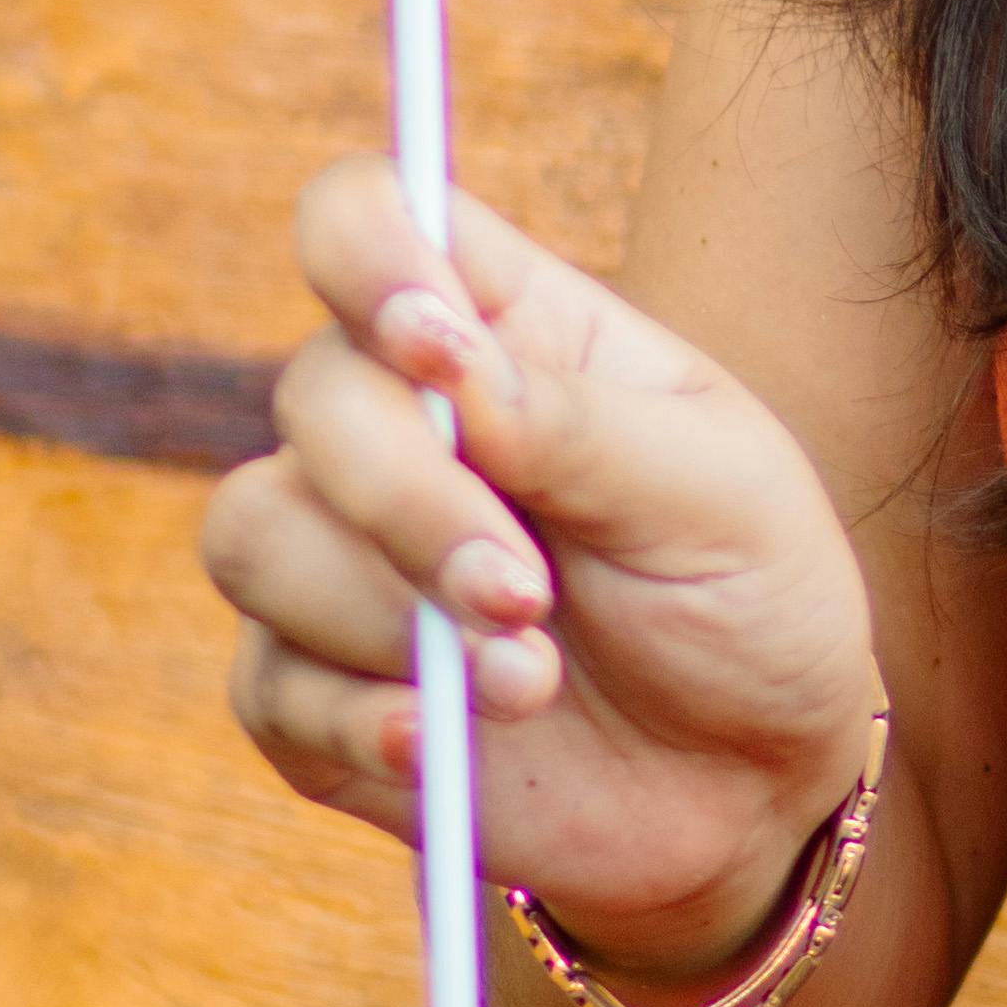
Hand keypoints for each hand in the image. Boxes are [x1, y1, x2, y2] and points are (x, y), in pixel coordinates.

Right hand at [201, 151, 884, 982]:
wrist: (747, 787)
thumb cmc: (749, 599)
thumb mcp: (720, 495)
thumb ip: (583, 423)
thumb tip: (449, 362)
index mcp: (508, 332)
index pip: (366, 220)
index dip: (365, 251)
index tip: (428, 339)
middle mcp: (404, 425)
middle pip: (314, 395)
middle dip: (412, 502)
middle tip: (526, 597)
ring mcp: (345, 555)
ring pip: (257, 532)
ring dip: (389, 615)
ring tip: (530, 678)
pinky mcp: (311, 686)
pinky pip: (263, 680)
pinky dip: (357, 717)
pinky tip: (451, 745)